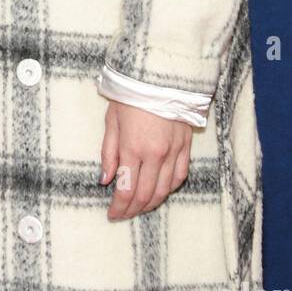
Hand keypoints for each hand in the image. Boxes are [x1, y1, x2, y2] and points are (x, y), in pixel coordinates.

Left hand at [99, 99, 191, 219]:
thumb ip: (108, 152)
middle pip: (145, 195)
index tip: (112, 215)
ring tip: (139, 207)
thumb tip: (105, 180)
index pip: (126, 189)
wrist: (160, 75)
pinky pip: (180, 177)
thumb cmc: (130, 95)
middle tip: (123, 215)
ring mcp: (173, 152)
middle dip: (132, 210)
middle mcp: (155, 155)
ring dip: (151, 204)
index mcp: (133, 148)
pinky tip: (160, 192)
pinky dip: (169, 189)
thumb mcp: (111, 120)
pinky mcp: (186, 147)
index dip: (119, 207)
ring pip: (164, 190)